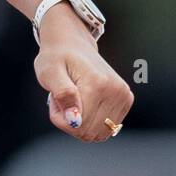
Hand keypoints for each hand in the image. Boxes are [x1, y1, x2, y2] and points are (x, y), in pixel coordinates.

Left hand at [34, 6, 133, 141]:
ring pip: (98, 132)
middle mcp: (116, 91)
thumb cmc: (56, 57)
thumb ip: (63, 95)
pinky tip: (85, 101)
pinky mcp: (126, 99)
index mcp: (97, 85)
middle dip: (70, 121)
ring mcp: (124, 95)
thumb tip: (75, 120)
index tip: (55, 99)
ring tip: (74, 98)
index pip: (77, 126)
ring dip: (80, 122)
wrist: (72, 43)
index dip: (60, 118)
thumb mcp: (49, 73)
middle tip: (63, 98)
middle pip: (89, 132)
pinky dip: (92, 119)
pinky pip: (106, 127)